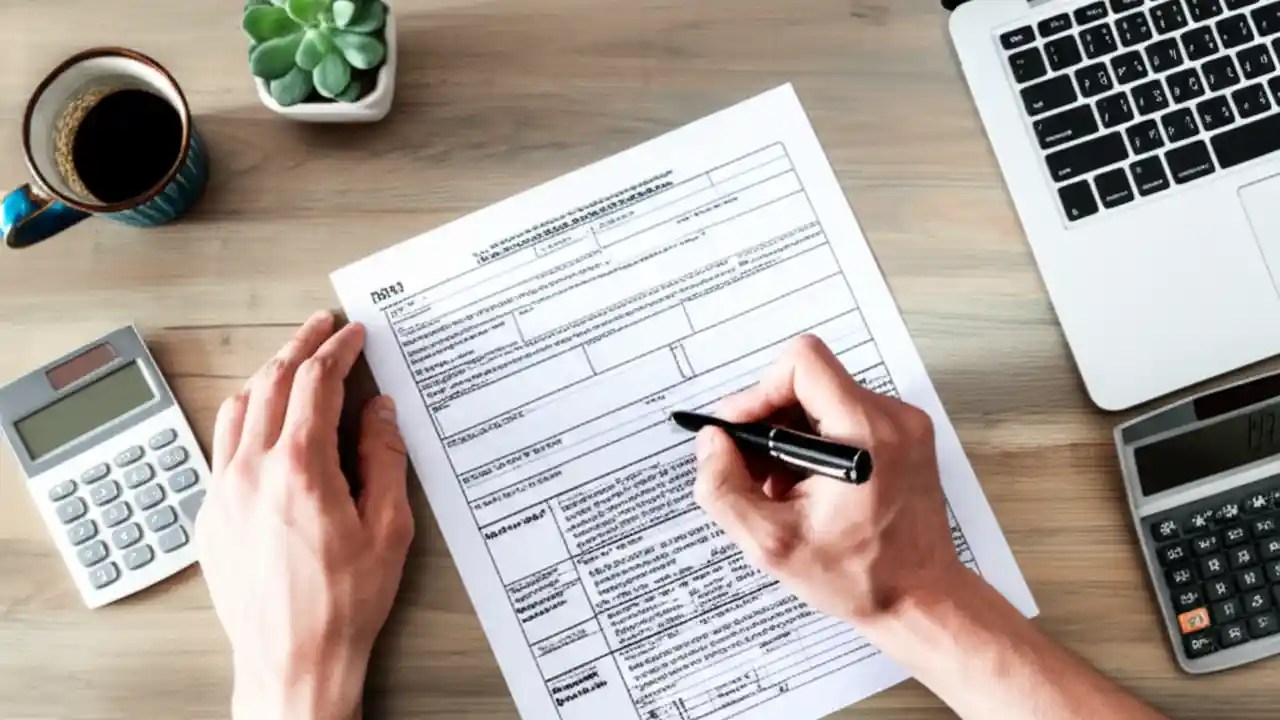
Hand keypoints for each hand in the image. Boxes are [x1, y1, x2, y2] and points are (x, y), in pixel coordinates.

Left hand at [197, 311, 414, 719]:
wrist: (292, 661)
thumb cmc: (342, 605)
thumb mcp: (388, 528)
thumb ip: (384, 459)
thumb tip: (381, 412)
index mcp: (299, 470)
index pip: (315, 384)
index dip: (337, 350)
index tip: (353, 335)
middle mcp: (251, 472)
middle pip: (271, 383)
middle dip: (300, 346)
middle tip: (321, 326)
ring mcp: (223, 492)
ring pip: (237, 408)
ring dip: (267, 374)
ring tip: (290, 360)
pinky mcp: (210, 515)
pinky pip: (222, 445)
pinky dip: (245, 415)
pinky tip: (262, 418)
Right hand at [693, 335, 961, 628]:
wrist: (921, 601)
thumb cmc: (859, 577)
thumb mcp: (772, 544)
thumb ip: (724, 489)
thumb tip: (711, 443)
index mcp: (866, 435)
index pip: (802, 364)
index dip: (758, 392)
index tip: (738, 432)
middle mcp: (892, 418)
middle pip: (808, 380)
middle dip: (768, 422)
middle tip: (751, 472)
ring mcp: (903, 425)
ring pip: (823, 399)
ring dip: (789, 436)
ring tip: (781, 489)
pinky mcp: (905, 437)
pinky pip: (844, 416)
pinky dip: (815, 444)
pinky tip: (806, 488)